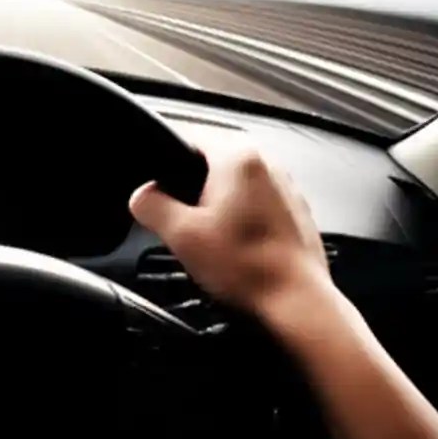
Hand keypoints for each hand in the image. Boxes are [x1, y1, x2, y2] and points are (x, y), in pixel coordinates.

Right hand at [128, 131, 335, 320]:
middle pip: (213, 162)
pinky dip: (242, 219)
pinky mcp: (295, 211)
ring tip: (212, 239)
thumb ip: (152, 206)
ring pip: (235, 185)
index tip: (157, 189)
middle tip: (183, 222)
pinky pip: (257, 204)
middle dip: (192, 188)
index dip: (166, 162)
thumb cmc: (247, 266)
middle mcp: (268, 163)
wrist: (296, 301)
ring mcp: (286, 187)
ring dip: (218, 205)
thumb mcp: (181, 235)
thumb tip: (142, 196)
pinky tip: (237, 247)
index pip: (189, 137)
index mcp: (238, 157)